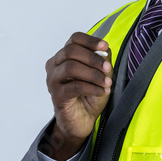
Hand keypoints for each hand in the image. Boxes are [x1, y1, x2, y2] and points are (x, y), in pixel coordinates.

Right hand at [44, 32, 113, 157]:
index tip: (105, 46)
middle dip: (93, 58)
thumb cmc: (89, 97)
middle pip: (71, 50)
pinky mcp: (57, 96)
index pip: (74, 39)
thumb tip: (105, 50)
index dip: (90, 40)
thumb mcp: (100, 75)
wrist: (82, 121)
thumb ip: (101, 62)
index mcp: (64, 57)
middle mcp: (55, 66)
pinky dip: (92, 88)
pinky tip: (102, 92)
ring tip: (107, 83)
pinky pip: (75, 86)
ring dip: (93, 74)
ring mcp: (53, 80)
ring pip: (71, 67)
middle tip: (108, 68)